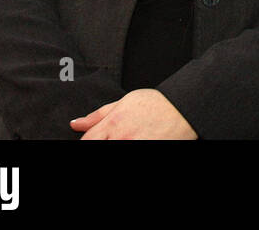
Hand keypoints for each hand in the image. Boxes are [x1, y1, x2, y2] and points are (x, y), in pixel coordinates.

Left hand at [70, 89, 197, 139]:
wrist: (183, 109)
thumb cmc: (156, 104)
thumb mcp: (125, 102)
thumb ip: (98, 115)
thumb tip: (76, 124)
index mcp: (112, 124)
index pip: (87, 141)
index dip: (88, 141)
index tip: (95, 139)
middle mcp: (120, 138)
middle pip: (97, 146)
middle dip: (103, 142)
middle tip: (119, 136)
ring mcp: (133, 146)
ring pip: (115, 150)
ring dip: (119, 143)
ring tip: (129, 137)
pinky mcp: (146, 150)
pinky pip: (128, 156)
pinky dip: (130, 146)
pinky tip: (136, 140)